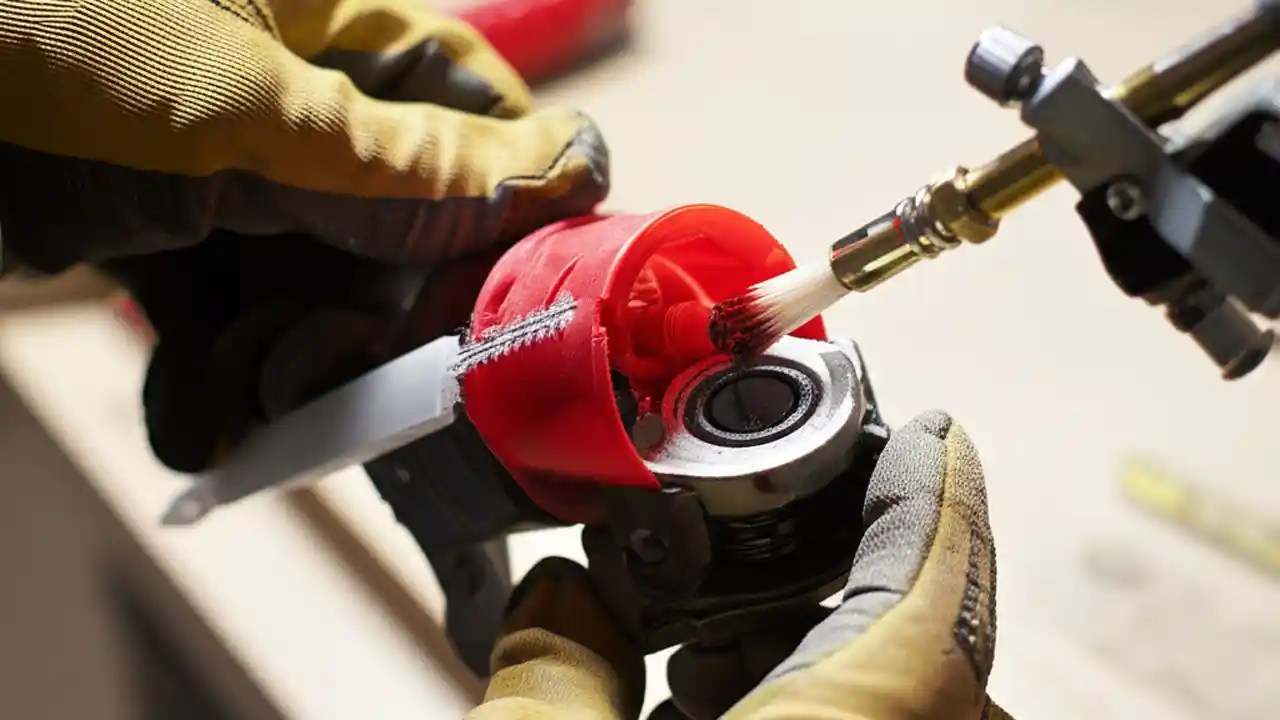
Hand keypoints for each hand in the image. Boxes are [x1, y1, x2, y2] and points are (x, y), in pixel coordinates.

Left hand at [0, 0, 607, 470]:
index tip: (499, 305)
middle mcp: (293, 99)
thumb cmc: (38, 42)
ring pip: (316, 294)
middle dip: (370, 321)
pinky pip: (231, 323)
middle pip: (404, 231)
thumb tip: (575, 164)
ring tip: (241, 400)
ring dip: (286, 370)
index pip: (476, 114)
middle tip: (326, 370)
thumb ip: (413, 161)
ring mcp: (226, 175)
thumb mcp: (242, 109)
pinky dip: (220, 384)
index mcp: (331, 25)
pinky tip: (199, 420)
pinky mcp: (161, 238)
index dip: (506, 209)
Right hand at [468, 411, 1007, 719]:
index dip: (934, 488)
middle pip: (925, 648)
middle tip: (747, 562)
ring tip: (700, 667)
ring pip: (904, 707)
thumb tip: (558, 599)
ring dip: (815, 667)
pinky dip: (809, 712)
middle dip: (837, 588)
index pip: (936, 580)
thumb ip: (551, 670)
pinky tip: (709, 717)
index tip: (932, 431)